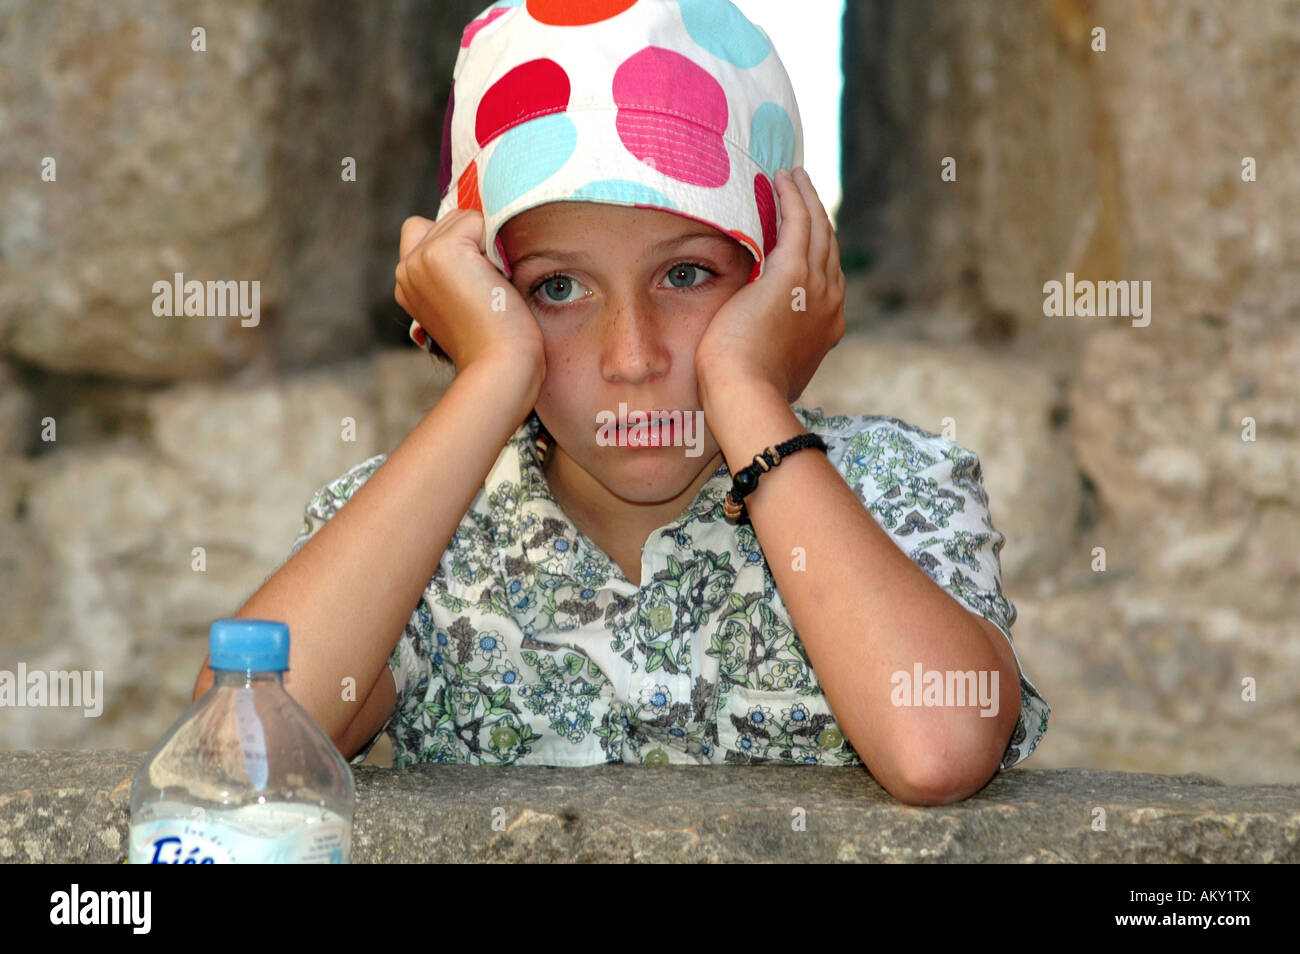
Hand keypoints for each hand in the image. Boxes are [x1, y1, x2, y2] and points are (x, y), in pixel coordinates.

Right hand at [394, 210, 545, 390]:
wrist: (499, 365)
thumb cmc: (494, 342)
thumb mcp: (462, 302)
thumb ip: (456, 272)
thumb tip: (481, 233)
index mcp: (407, 284)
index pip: (428, 232)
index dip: (460, 248)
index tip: (476, 288)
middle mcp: (406, 269)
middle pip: (447, 221)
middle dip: (474, 244)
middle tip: (486, 290)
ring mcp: (420, 258)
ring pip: (462, 219)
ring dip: (485, 243)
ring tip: (490, 286)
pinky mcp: (441, 252)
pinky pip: (477, 220)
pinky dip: (494, 242)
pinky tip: (495, 279)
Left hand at [694, 166, 845, 404]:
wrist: (747, 394)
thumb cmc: (747, 389)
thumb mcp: (773, 367)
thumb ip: (778, 348)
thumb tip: (767, 345)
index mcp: (828, 326)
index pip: (827, 276)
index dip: (818, 248)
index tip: (806, 230)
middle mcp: (830, 302)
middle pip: (828, 246)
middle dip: (817, 215)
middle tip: (803, 189)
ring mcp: (816, 286)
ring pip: (817, 227)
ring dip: (806, 197)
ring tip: (794, 176)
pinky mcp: (792, 273)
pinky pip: (798, 221)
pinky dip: (793, 197)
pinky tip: (783, 178)